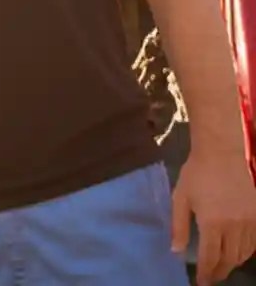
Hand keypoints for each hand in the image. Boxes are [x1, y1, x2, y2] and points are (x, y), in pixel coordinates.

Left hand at [172, 151, 255, 284]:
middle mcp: (235, 226)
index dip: (206, 273)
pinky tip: (237, 253)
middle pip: (230, 259)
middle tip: (211, 277)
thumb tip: (176, 251)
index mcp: (213, 222)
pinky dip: (246, 252)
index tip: (201, 282)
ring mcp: (250, 221)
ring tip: (222, 267)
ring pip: (244, 253)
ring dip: (233, 263)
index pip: (211, 257)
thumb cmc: (197, 174)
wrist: (223, 153)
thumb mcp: (180, 198)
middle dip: (220, 271)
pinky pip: (254, 242)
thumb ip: (179, 226)